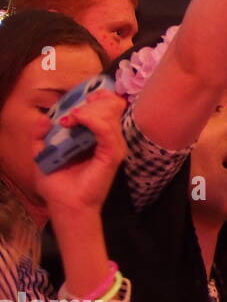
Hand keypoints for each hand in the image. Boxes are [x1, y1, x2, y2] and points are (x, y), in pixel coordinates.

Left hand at [33, 89, 126, 218]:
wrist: (65, 205)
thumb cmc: (57, 184)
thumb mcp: (41, 154)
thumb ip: (40, 136)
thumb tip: (45, 119)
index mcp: (95, 137)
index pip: (105, 108)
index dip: (96, 98)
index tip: (81, 96)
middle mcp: (108, 139)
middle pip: (109, 107)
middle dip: (90, 103)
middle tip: (70, 114)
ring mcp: (112, 146)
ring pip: (108, 116)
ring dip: (88, 111)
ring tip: (70, 119)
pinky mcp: (112, 155)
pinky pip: (106, 131)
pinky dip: (93, 121)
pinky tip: (78, 119)